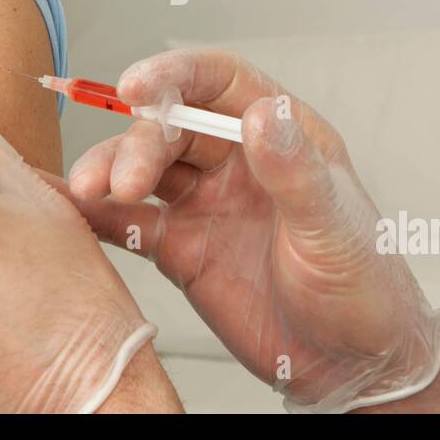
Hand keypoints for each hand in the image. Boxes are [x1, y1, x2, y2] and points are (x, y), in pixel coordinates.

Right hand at [58, 49, 439, 411]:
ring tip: (85, 191)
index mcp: (280, 134)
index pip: (218, 83)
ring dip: (110, 172)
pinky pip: (130, 221)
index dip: (174, 77)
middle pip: (170, 127)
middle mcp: (235, 160)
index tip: (137, 87)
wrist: (352, 363)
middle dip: (138, 144)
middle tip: (125, 179)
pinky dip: (99, 214)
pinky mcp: (181, 248)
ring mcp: (204, 202)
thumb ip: (294, 171)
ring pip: (144, 169)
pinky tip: (74, 210)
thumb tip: (262, 114)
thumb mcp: (335, 225)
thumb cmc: (364, 285)